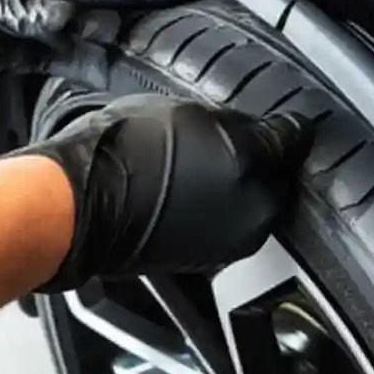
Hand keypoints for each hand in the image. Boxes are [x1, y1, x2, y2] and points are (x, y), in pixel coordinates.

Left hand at [0, 0, 206, 89]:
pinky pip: (65, 67)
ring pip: (90, 44)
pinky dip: (91, 74)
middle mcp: (42, 8)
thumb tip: (62, 16)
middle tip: (185, 31)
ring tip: (161, 63)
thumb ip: (18, 10)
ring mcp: (34, 34)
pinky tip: (115, 80)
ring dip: (122, 54)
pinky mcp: (21, 59)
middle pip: (105, 14)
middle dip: (145, 20)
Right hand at [15, 96, 311, 290]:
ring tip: (197, 171)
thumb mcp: (182, 112)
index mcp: (251, 160)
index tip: (285, 123)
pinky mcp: (214, 260)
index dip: (286, 126)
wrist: (80, 210)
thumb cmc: (116, 157)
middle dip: (260, 160)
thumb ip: (230, 121)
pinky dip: (220, 211)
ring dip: (240, 188)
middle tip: (222, 145)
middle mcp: (253, 207)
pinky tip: (188, 196)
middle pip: (277, 175)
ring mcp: (235, 239)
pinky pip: (231, 225)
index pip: (293, 136)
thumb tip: (252, 129)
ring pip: (256, 203)